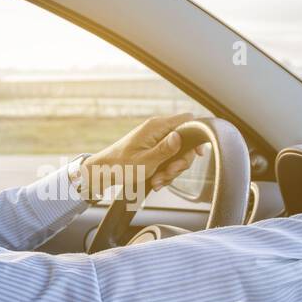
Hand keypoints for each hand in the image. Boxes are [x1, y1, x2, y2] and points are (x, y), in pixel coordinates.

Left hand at [82, 112, 204, 201]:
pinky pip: (168, 160)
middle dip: (180, 162)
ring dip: (171, 171)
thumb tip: (180, 136)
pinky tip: (155, 181)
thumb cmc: (121, 166)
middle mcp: (158, 130)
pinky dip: (165, 172)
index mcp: (157, 127)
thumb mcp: (145, 161)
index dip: (196, 135)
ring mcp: (156, 140)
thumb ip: (165, 149)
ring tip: (157, 180)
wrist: (104, 172)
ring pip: (178, 154)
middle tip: (169, 173)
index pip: (187, 120)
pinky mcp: (154, 150)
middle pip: (186, 142)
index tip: (197, 153)